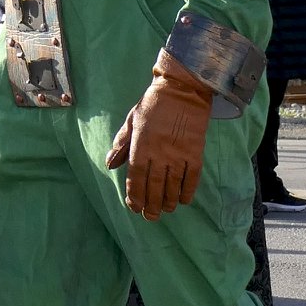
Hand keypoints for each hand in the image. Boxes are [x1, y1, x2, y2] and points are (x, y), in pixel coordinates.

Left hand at [105, 48, 212, 220]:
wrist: (183, 88)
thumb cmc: (154, 103)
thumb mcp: (133, 119)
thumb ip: (122, 143)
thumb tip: (110, 164)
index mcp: (141, 144)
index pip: (135, 176)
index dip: (134, 195)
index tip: (134, 207)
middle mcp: (159, 151)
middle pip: (154, 186)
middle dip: (151, 205)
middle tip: (150, 217)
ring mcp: (178, 152)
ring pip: (172, 185)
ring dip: (168, 201)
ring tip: (165, 210)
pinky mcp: (195, 151)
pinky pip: (192, 177)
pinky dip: (187, 191)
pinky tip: (183, 200)